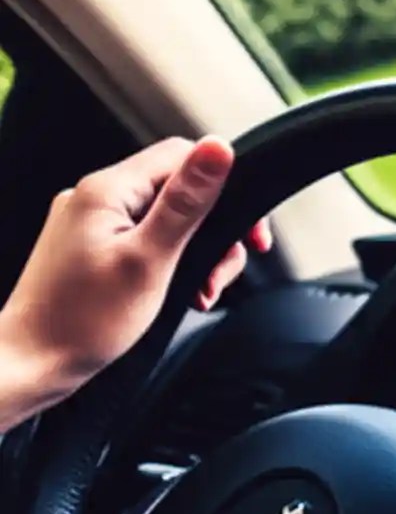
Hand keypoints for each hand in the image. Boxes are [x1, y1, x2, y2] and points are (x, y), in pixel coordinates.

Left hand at [0, 136, 269, 428]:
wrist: (29, 365)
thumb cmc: (83, 321)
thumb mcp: (150, 259)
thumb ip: (187, 202)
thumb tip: (219, 148)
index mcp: (107, 190)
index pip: (183, 156)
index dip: (225, 188)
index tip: (247, 232)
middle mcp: (94, 197)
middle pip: (179, 189)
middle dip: (213, 231)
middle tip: (220, 274)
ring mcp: (90, 221)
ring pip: (166, 217)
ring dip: (195, 252)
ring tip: (199, 291)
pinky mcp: (90, 245)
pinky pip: (145, 237)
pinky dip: (170, 261)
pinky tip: (178, 291)